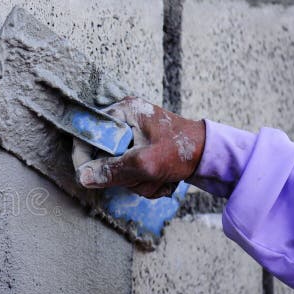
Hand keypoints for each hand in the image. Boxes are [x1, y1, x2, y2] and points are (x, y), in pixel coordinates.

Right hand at [72, 96, 205, 198]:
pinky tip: (159, 179)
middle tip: (142, 177)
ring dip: (135, 181)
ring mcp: (132, 135)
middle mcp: (124, 119)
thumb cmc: (182, 151)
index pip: (88, 134)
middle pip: (102, 155)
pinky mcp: (139, 148)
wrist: (211, 156)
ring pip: (117, 167)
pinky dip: (142, 181)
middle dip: (122, 174)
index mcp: (123, 112)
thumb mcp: (145, 163)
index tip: (91, 176)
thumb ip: (113, 171)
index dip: (85, 157)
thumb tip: (83, 177)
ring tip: (157, 179)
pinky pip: (129, 170)